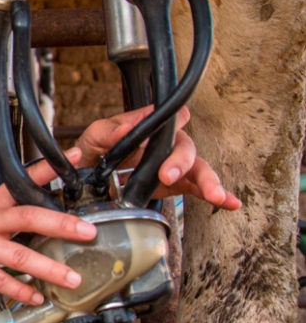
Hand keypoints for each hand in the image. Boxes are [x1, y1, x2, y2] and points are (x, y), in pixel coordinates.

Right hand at [0, 156, 95, 304]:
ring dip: (48, 267)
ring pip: (17, 253)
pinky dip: (19, 290)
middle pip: (27, 215)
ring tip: (71, 278)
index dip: (48, 168)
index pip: (22, 180)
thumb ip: (8, 215)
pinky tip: (35, 297)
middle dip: (61, 223)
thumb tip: (46, 221)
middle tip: (88, 231)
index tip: (75, 157)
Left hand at [71, 106, 240, 209]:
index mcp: (150, 127)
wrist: (93, 173)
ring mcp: (174, 165)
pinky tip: (230, 203)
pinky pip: (199, 189)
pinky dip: (217, 196)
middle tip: (168, 175)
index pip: (171, 118)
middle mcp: (167, 143)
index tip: (179, 123)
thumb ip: (109, 132)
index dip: (176, 120)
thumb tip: (125, 129)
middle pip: (185, 147)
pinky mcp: (177, 184)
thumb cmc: (99, 148)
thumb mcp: (96, 136)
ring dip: (208, 181)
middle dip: (181, 161)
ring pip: (198, 169)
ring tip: (215, 195)